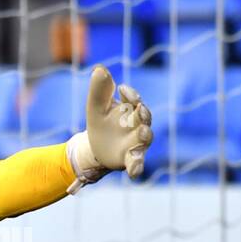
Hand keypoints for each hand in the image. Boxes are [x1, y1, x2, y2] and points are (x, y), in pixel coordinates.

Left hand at [66, 65, 153, 189]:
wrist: (95, 148)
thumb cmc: (100, 122)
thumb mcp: (96, 107)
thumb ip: (99, 90)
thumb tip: (99, 68)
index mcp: (130, 108)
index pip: (134, 99)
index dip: (131, 94)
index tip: (122, 89)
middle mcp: (138, 124)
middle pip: (145, 117)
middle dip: (144, 113)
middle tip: (140, 110)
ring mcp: (136, 142)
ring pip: (145, 138)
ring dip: (144, 135)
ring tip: (142, 132)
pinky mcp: (131, 159)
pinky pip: (137, 163)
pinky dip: (137, 167)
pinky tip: (134, 173)